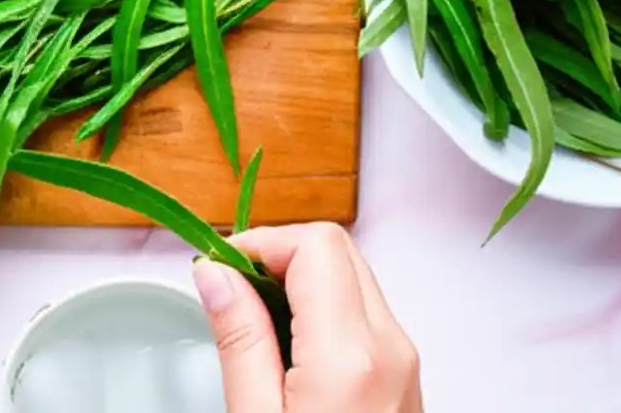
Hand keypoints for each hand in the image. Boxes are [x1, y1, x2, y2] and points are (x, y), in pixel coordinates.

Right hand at [191, 223, 422, 412]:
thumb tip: (216, 274)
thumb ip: (239, 339)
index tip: (219, 267)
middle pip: (338, 250)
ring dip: (300, 282)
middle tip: (230, 289)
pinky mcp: (404, 376)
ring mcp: (405, 362)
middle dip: (280, 255)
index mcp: (351, 355)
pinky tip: (286, 349)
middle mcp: (391, 348)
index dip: (262, 243)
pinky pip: (364, 313)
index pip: (316, 244)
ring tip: (252, 324)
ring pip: (352, 277)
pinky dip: (322, 309)